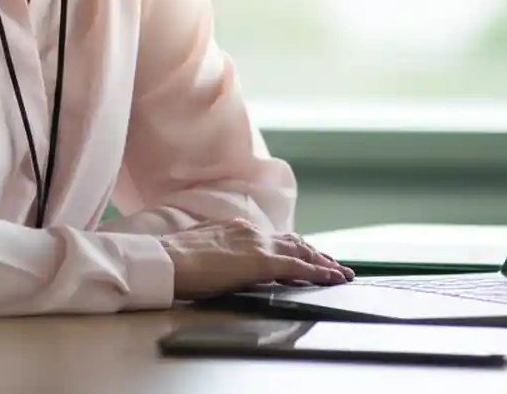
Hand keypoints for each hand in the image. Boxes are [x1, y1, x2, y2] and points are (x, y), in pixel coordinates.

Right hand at [158, 219, 355, 300]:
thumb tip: (223, 257)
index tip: (305, 254)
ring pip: (302, 251)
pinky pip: (299, 266)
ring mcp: (258, 245)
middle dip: (315, 254)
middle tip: (333, 265)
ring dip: (323, 262)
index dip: (292, 247)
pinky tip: (331, 278)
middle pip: (293, 242)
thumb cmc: (175, 259)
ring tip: (340, 273)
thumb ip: (219, 249)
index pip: (273, 238)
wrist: (167, 259)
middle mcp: (251, 232)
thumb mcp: (200, 247)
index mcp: (236, 228)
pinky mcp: (262, 262)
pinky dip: (319, 271)